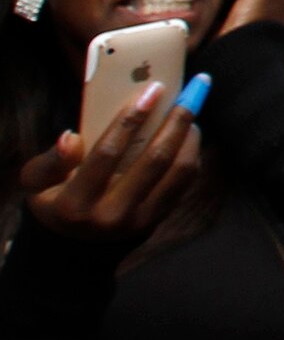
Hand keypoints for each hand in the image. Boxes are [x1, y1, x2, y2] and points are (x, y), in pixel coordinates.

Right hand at [19, 80, 200, 242]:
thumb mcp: (37, 184)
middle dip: (176, 121)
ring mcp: (138, 221)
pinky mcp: (157, 221)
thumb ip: (50, 160)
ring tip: (189, 112)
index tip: (153, 90)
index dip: (131, 119)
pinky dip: (191, 155)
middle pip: (155, 160)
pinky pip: (184, 184)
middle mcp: (111, 215)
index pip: (108, 153)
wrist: (72, 250)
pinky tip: (188, 136)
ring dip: (189, 137)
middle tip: (189, 92)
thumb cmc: (54, 202)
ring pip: (179, 172)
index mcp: (75, 202)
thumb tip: (71, 136)